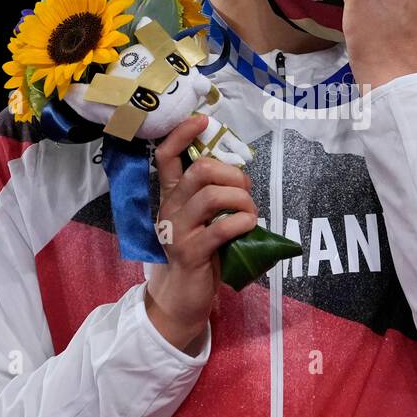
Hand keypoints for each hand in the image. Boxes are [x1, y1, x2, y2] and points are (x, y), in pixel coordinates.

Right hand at [144, 113, 258, 352]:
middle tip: (246, 189)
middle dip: (232, 173)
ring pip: (213, 195)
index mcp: (171, 196)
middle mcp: (170, 208)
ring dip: (242, 199)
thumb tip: (239, 175)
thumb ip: (210, 196)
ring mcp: (177, 230)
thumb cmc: (198, 252)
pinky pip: (222, 227)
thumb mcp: (200, 220)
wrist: (182, 297)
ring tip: (250, 212)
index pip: (166, 155)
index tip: (203, 120)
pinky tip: (249, 225)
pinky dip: (242, 221)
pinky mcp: (190, 252)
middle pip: (199, 170)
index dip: (183, 133)